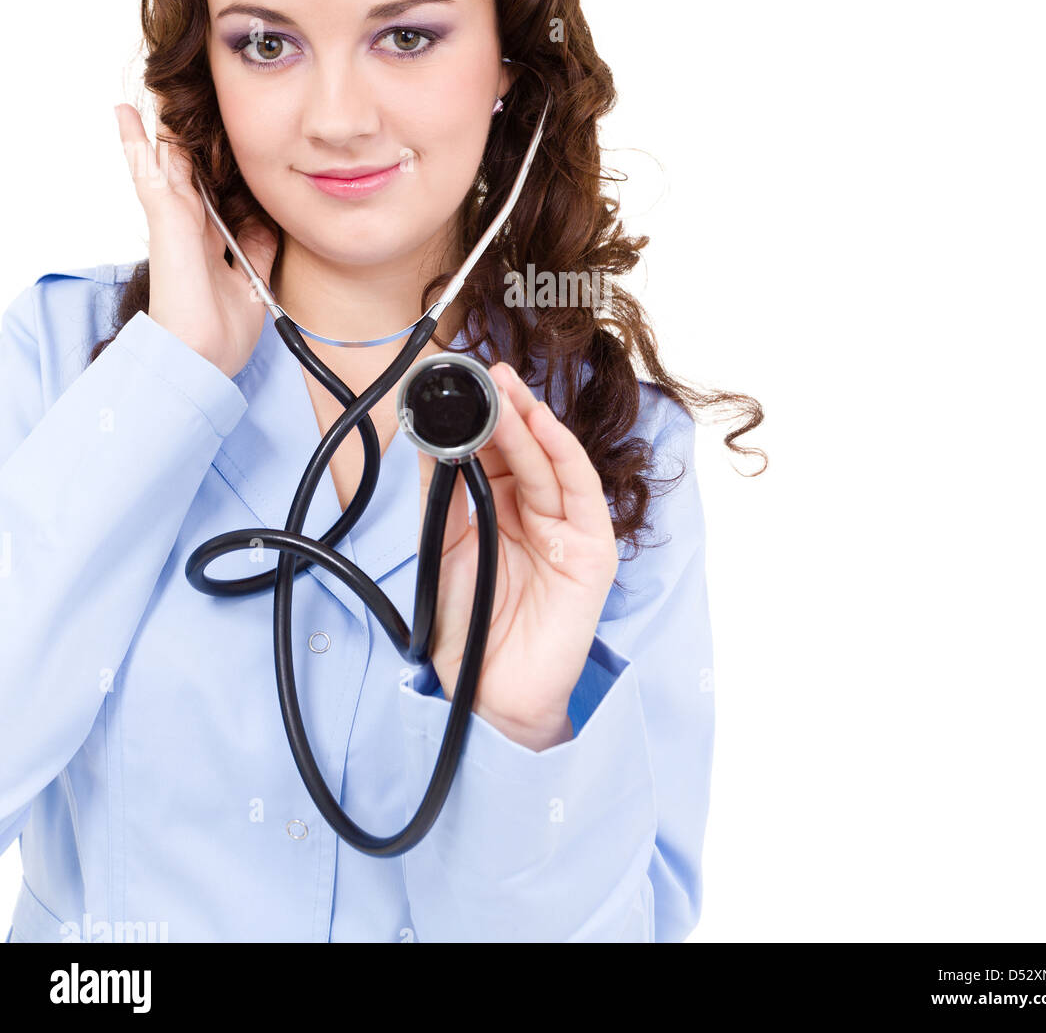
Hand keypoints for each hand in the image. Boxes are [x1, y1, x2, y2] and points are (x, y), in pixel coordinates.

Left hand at [114, 101, 277, 379]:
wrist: (202, 351)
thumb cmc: (179, 298)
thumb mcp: (172, 232)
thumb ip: (170, 186)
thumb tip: (160, 139)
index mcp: (174, 214)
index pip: (165, 161)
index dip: (157, 131)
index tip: (142, 100)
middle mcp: (199, 226)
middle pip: (208, 176)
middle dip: (212, 146)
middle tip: (216, 111)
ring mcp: (225, 248)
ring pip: (240, 201)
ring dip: (248, 179)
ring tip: (257, 148)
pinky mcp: (251, 270)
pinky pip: (266, 235)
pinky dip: (274, 220)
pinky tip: (282, 201)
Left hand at [415, 362, 618, 750]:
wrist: (487, 696)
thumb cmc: (468, 630)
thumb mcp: (443, 548)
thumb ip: (443, 496)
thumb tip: (430, 440)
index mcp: (502, 511)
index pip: (494, 452)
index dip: (478, 416)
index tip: (454, 382)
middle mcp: (537, 514)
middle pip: (522, 450)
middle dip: (503, 409)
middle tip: (481, 372)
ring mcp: (568, 531)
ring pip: (548, 463)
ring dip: (527, 423)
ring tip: (503, 389)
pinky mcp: (592, 551)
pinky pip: (580, 493)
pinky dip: (563, 456)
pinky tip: (542, 426)